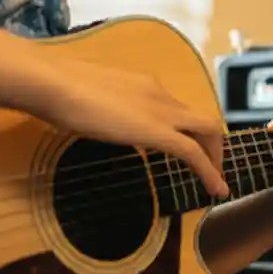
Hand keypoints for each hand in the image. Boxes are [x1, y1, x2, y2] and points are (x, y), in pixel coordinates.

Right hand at [40, 57, 227, 198]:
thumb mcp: (87, 97)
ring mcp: (161, 111)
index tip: (189, 145)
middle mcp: (159, 94)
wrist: (55, 84)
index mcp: (143, 85)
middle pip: (200, 118)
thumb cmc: (58, 88)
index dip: (187, 128)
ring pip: (206, 131)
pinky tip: (215, 189)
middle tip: (212, 166)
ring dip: (215, 157)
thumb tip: (94, 117)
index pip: (176, 108)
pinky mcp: (157, 131)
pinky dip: (209, 171)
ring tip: (217, 182)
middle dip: (212, 144)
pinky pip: (194, 152)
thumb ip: (101, 106)